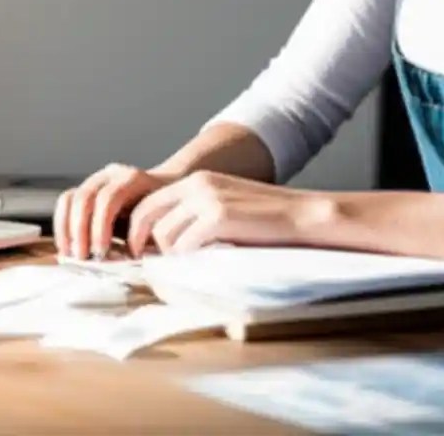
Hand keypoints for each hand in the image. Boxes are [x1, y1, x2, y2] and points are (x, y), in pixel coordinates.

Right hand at [54, 163, 177, 259]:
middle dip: (80, 230)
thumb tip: (121, 259)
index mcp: (133, 179)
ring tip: (71, 255)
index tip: (100, 253)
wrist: (165, 194)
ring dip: (66, 229)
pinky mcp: (84, 190)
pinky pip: (65, 204)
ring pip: (69, 199)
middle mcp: (110, 174)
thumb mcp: (160, 223)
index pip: (108, 199)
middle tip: (82, 257)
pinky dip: (63, 226)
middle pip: (84, 197)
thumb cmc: (165, 215)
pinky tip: (67, 247)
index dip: (101, 227)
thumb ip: (142, 237)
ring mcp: (95, 180)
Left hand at [126, 170, 335, 256]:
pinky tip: (200, 264)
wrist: (305, 216)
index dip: (138, 229)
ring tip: (186, 264)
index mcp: (197, 181)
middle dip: (140, 242)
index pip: (148, 202)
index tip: (140, 250)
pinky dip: (186, 259)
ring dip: (169, 255)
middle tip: (145, 263)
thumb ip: (195, 216)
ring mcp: (207, 199)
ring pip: (163, 234)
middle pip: (146, 215)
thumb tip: (164, 243)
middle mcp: (197, 185)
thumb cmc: (266, 221)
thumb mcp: (225, 207)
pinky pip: (184, 245)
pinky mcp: (218, 217)